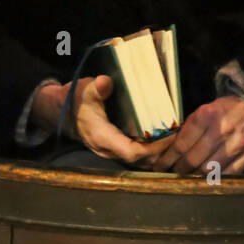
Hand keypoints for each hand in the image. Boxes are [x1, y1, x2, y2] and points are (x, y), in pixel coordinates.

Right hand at [32, 75, 173, 166]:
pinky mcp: (116, 146)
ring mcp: (112, 150)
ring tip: (178, 138)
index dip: (152, 148)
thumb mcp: (84, 90)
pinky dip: (152, 149)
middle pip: (141, 160)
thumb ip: (96, 88)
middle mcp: (108, 149)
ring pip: (140, 160)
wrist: (61, 111)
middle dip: (162, 151)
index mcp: (102, 137)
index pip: (131, 152)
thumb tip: (106, 82)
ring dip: (159, 152)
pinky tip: (165, 138)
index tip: (170, 136)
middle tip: (182, 136)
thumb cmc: (75, 100)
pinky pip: (137, 154)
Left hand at [146, 95, 243, 175]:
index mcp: (207, 115)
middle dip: (179, 170)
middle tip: (172, 173)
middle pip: (192, 160)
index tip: (160, 166)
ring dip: (194, 177)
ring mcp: (235, 145)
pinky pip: (227, 174)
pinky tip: (206, 180)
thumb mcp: (206, 109)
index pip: (181, 144)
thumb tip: (172, 150)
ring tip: (187, 178)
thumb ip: (191, 128)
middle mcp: (221, 130)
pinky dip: (214, 179)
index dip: (168, 159)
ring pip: (208, 170)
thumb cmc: (227, 109)